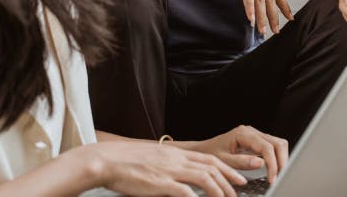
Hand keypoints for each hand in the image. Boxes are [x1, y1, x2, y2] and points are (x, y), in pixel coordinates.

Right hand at [86, 140, 245, 196]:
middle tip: (239, 191)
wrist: (108, 161)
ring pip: (204, 178)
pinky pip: (184, 191)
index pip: (209, 159)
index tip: (238, 177)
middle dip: (229, 180)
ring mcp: (170, 171)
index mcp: (177, 154)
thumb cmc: (128, 164)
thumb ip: (171, 166)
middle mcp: (177, 160)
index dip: (227, 168)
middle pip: (212, 167)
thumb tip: (182, 179)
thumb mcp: (156, 160)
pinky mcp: (160, 183)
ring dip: (219, 190)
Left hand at [189, 125, 288, 183]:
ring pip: (278, 144)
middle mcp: (251, 131)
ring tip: (278, 175)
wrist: (202, 151)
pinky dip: (276, 158)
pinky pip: (273, 147)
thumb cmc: (209, 155)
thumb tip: (260, 163)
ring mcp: (255, 135)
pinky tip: (273, 169)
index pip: (266, 147)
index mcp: (243, 133)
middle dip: (281, 161)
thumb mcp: (222, 161)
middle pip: (277, 143)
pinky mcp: (257, 141)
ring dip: (281, 159)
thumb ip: (241, 162)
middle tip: (279, 177)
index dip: (272, 163)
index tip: (272, 178)